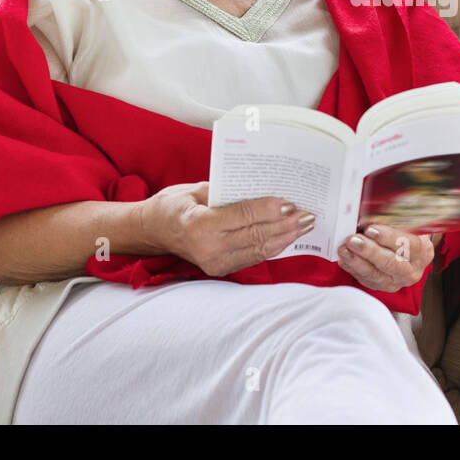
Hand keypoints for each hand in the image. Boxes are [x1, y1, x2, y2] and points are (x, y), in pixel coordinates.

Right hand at [135, 182, 315, 276]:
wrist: (151, 231)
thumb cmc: (173, 205)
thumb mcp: (196, 189)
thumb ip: (228, 192)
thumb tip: (263, 190)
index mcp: (199, 225)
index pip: (243, 216)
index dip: (269, 209)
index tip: (290, 201)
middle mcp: (208, 248)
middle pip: (256, 235)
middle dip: (286, 225)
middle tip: (308, 215)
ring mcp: (215, 263)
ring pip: (259, 250)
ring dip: (286, 238)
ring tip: (305, 225)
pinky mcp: (220, 269)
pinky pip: (253, 257)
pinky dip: (273, 246)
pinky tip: (288, 237)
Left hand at [337, 223, 434, 292]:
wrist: (408, 252)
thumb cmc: (407, 235)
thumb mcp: (408, 225)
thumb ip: (394, 221)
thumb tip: (372, 214)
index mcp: (422, 252)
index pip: (407, 245)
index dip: (388, 237)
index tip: (371, 229)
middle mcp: (412, 271)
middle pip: (390, 263)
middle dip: (369, 251)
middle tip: (354, 240)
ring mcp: (396, 282)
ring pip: (375, 274)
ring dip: (357, 262)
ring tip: (344, 250)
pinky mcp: (382, 287)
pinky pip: (366, 280)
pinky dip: (353, 269)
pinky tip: (345, 260)